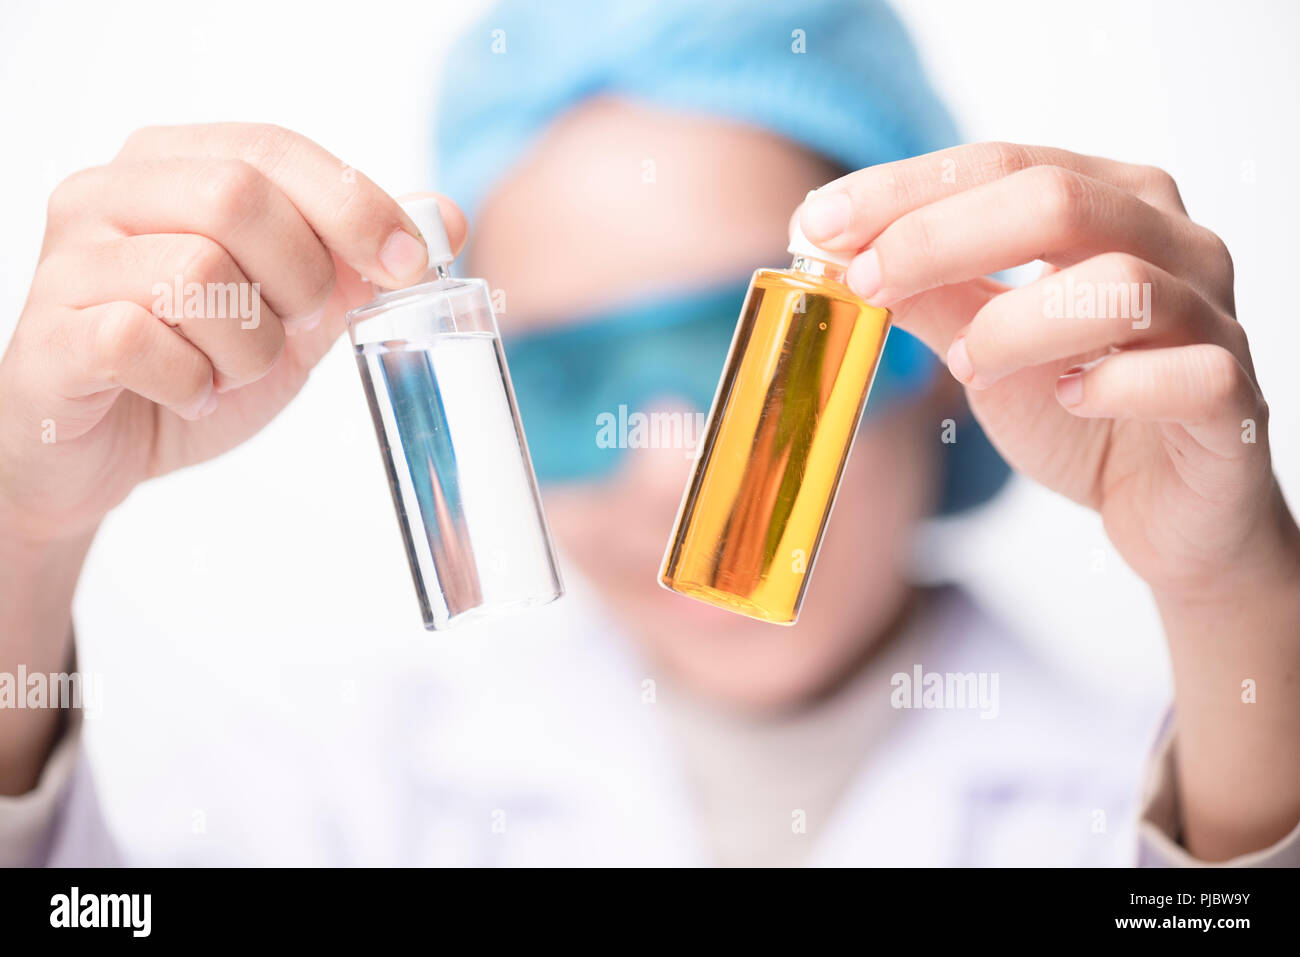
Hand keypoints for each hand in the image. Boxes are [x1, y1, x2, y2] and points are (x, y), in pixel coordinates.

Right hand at [0, 123, 466, 545]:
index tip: (409, 262)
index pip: (274, 149)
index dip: (354, 203)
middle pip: (236, 197)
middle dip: (300, 277)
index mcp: (171, 166)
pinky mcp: (49, 335)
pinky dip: (190, 381)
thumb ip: (357, 262)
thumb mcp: (294, 310)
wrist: (106, 451)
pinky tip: (189, 394)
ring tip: (231, 369)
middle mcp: (109, 194)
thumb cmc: (197, 363)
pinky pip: (139, 340)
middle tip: (296, 325)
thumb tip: (446, 217)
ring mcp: (70, 262)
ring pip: (196, 273)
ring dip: (247, 345)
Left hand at [800, 143, 1299, 858]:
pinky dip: (1108, 386)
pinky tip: (1068, 401)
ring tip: (966, 366)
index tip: (817, 223)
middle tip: (864, 283)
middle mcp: (1171, 238)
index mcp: (1110, 202)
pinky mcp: (1232, 395)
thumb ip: (929, 295)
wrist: (1168, 507)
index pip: (1001, 162)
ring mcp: (1210, 312)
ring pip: (1118, 284)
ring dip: (1014, 325)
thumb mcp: (984, 345)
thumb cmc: (1081, 410)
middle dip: (937, 239)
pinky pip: (1182, 372)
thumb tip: (840, 255)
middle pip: (1055, 199)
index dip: (903, 191)